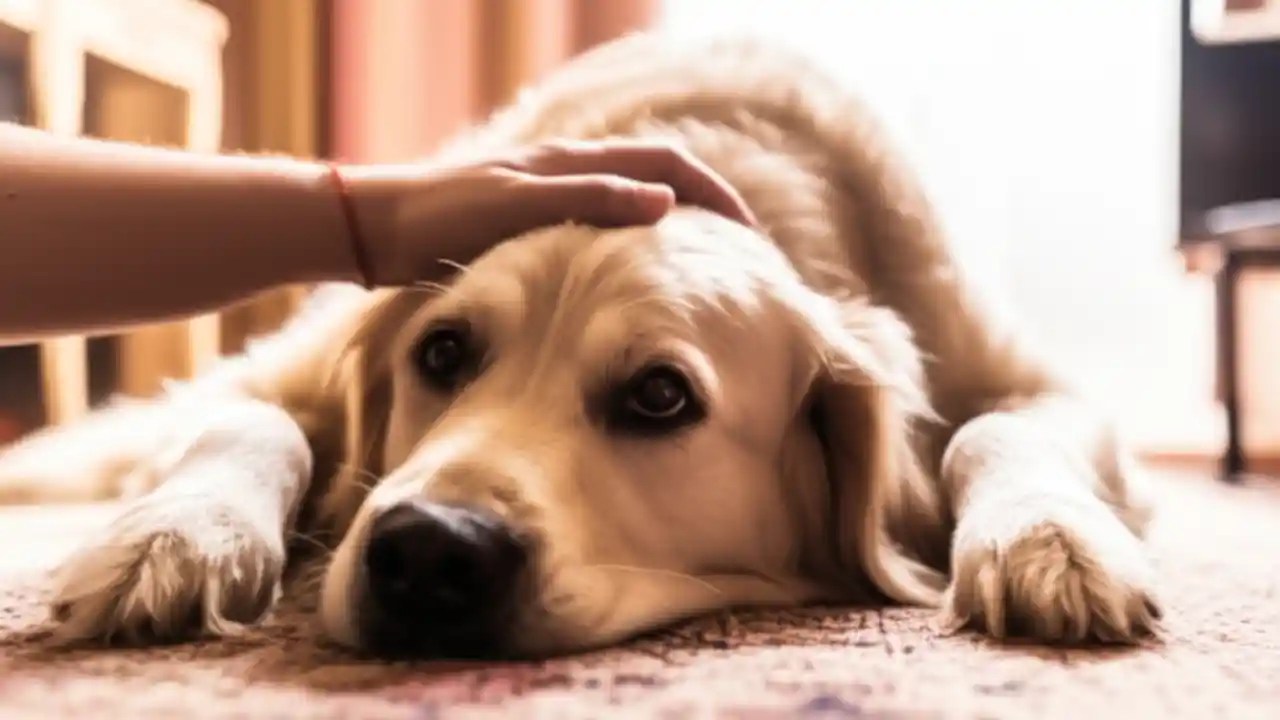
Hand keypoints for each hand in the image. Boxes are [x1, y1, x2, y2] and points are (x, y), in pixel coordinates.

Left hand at [340, 139, 756, 285]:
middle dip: (705, 210)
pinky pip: (601, 226)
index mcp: (572, 161)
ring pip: (632, 202)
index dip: (715, 197)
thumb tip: (666, 204)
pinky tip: (633, 280)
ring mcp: (550, 194)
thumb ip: (589, 199)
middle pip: (658, 179)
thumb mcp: (518, 207)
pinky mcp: (530, 221)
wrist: (372, 226)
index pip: (669, 166)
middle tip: (740, 255)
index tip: (750, 238)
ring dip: (673, 226)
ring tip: (700, 269)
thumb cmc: (440, 217)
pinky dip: (633, 244)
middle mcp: (568, 170)